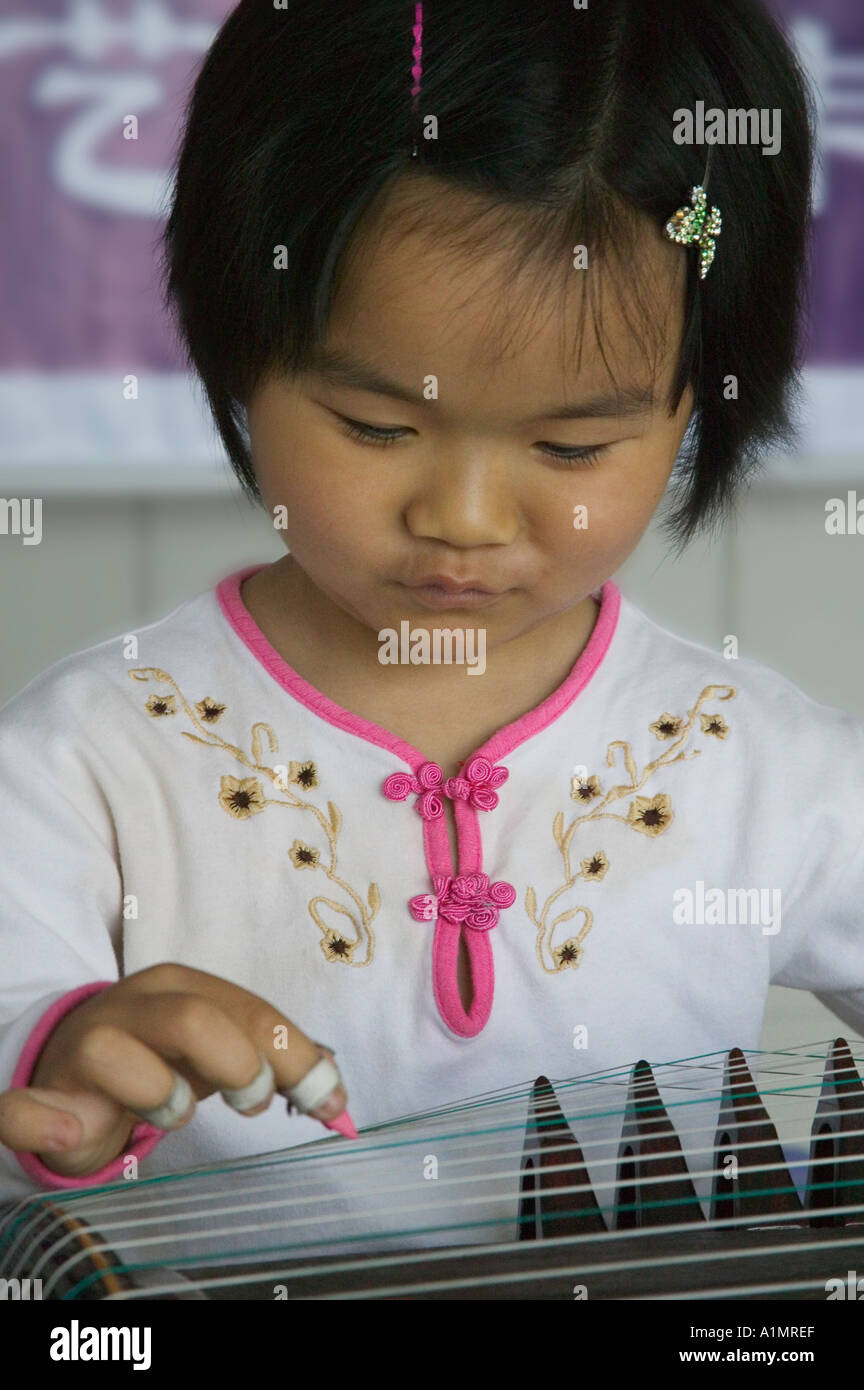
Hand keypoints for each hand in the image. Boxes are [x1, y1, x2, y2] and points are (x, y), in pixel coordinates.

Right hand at [0, 964, 345, 1176]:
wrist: (73, 1071)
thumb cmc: (160, 1059)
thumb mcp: (219, 1052)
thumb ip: (273, 1062)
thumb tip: (334, 1090)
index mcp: (183, 987)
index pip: (252, 1012)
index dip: (298, 1058)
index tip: (330, 1100)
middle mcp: (134, 1004)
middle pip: (195, 1019)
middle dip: (239, 1065)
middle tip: (251, 1103)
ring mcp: (86, 1044)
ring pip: (117, 1053)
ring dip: (160, 1096)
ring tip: (172, 1116)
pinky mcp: (45, 1092)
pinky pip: (27, 1107)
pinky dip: (43, 1122)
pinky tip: (72, 1132)